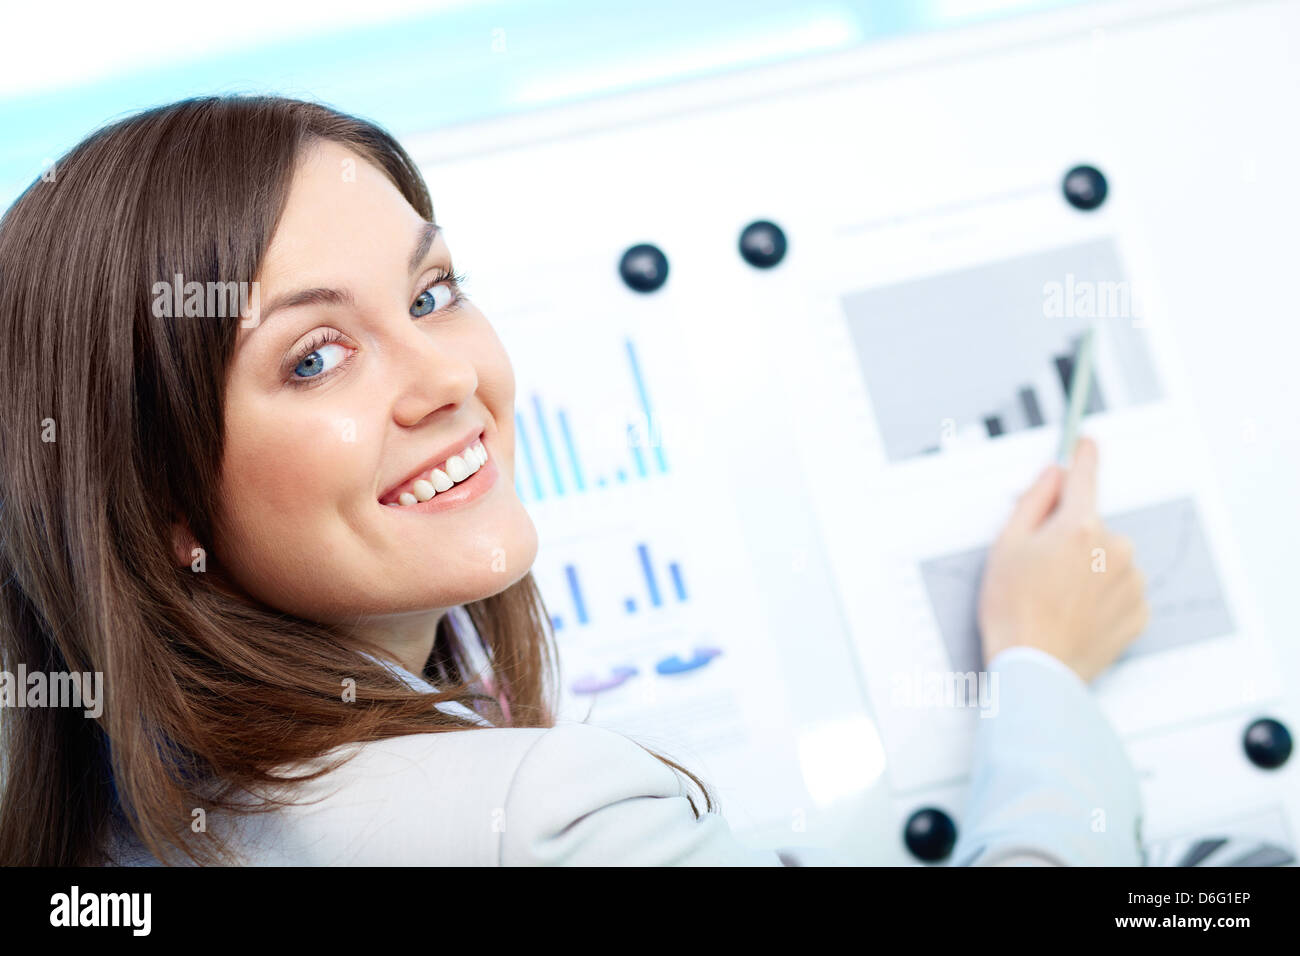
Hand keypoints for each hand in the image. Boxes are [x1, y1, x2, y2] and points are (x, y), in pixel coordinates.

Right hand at [976, 437, 1148, 681]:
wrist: (1035, 669)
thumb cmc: (1013, 611)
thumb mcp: (1006, 545)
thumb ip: (1034, 501)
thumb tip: (1053, 476)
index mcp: (1080, 527)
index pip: (1084, 477)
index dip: (1083, 456)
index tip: (1086, 443)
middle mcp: (1115, 549)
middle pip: (1092, 526)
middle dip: (1070, 539)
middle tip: (1039, 569)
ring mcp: (1131, 582)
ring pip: (1109, 560)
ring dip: (1087, 570)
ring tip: (1055, 599)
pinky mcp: (1139, 613)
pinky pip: (1120, 591)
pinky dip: (1101, 598)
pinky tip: (1074, 614)